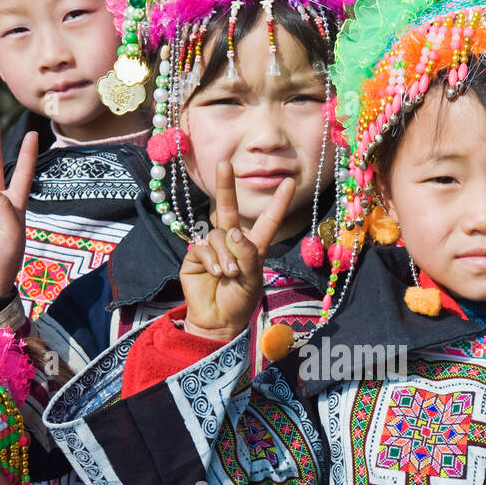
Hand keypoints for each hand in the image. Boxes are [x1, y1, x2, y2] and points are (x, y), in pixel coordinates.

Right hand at [180, 162, 294, 340]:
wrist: (217, 321)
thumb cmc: (239, 302)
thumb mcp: (253, 281)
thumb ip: (248, 256)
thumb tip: (233, 232)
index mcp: (253, 247)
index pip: (267, 221)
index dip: (278, 203)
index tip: (289, 183)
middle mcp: (232, 242)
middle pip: (229, 209)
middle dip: (225, 186)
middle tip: (224, 163)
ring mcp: (212, 247)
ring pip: (219, 235)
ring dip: (226, 255)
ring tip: (229, 274)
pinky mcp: (196, 255)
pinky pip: (203, 247)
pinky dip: (212, 260)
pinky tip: (216, 273)